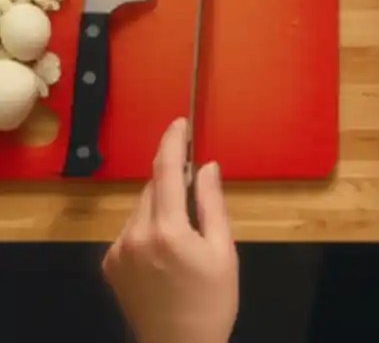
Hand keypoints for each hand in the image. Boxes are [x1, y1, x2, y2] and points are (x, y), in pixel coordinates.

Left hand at [102, 118, 238, 342]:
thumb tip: (207, 167)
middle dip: (172, 181)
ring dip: (161, 206)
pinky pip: (131, 230)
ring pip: (141, 209)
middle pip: (153, 189)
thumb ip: (213, 204)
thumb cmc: (212, 300)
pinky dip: (148, 227)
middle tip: (197, 191)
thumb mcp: (223, 250)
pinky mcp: (110, 264)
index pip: (166, 172)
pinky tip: (166, 251)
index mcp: (169, 230)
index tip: (178, 124)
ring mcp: (119, 250)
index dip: (172, 142)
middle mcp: (136, 235)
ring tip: (185, 234)